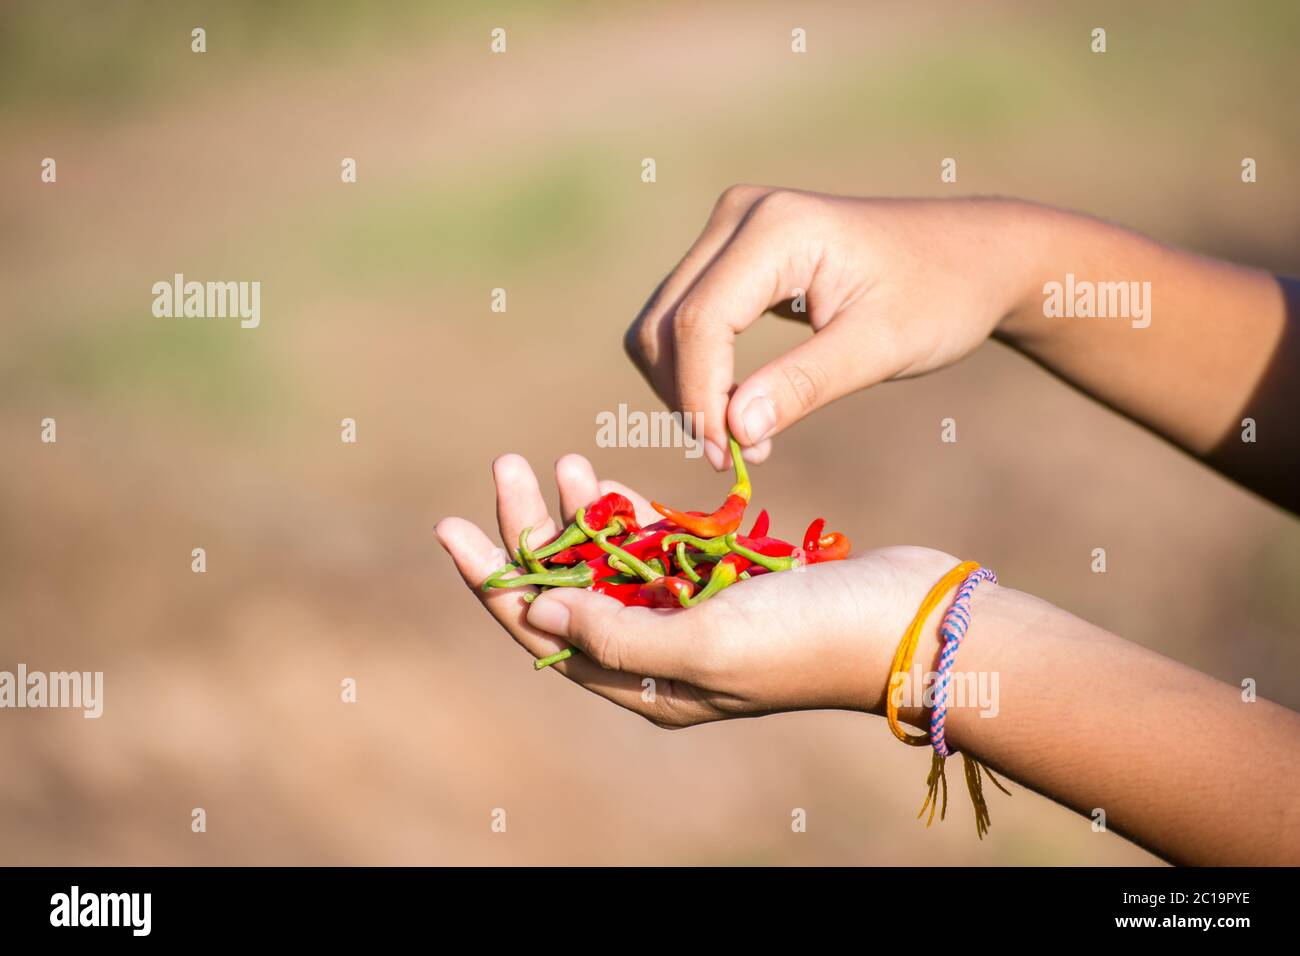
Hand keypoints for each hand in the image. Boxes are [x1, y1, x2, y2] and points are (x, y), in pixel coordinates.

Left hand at [435, 452, 961, 727]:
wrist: (909, 621)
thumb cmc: (810, 638)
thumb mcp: (707, 643)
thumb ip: (618, 631)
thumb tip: (536, 607)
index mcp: (644, 683)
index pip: (542, 631)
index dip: (492, 580)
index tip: (451, 527)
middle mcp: (659, 655)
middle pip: (568, 589)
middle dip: (528, 533)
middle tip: (503, 467)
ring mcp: (692, 614)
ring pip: (608, 561)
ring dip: (576, 514)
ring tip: (554, 461)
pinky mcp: (724, 577)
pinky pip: (654, 544)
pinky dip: (626, 512)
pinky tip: (603, 480)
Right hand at [624, 187, 1045, 467]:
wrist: (974, 255)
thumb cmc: (941, 296)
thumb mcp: (879, 347)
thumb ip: (805, 385)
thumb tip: (734, 432)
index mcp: (776, 228)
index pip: (699, 323)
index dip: (701, 398)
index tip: (728, 459)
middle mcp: (740, 216)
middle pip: (667, 323)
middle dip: (688, 398)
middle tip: (734, 458)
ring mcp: (731, 229)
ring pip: (664, 324)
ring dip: (686, 389)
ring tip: (742, 439)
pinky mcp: (732, 252)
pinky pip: (685, 318)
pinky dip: (697, 371)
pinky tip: (740, 408)